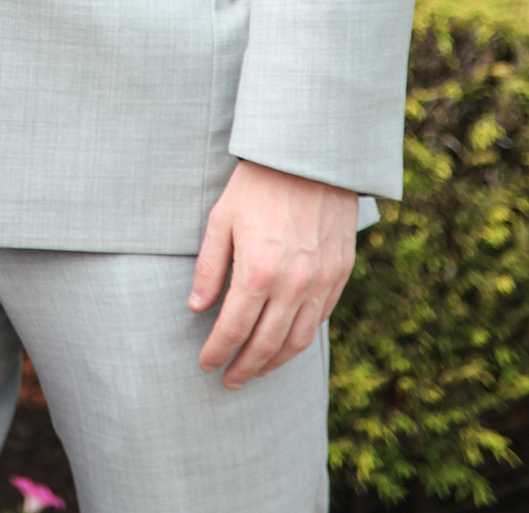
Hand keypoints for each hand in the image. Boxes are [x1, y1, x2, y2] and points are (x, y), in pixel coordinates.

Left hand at [189, 160, 357, 388]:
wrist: (309, 155)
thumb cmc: (257, 183)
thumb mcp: (221, 219)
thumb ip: (210, 268)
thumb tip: (196, 307)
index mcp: (258, 271)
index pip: (233, 329)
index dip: (216, 351)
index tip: (205, 364)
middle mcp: (293, 284)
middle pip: (266, 345)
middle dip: (244, 368)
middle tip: (228, 380)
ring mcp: (320, 282)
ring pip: (297, 341)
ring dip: (274, 363)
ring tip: (255, 370)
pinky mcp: (340, 274)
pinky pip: (319, 319)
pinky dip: (299, 338)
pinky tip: (285, 342)